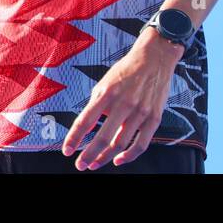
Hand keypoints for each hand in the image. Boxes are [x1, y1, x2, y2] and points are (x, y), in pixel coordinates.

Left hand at [61, 27, 184, 169]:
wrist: (156, 57)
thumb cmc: (128, 70)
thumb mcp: (106, 81)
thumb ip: (97, 103)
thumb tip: (87, 126)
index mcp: (108, 92)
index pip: (85, 120)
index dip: (74, 138)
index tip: (67, 150)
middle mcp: (124, 103)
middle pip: (103, 138)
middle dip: (88, 155)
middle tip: (80, 165)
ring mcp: (140, 112)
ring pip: (120, 144)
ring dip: (104, 158)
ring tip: (94, 164)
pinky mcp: (154, 118)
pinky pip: (141, 144)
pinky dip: (129, 156)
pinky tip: (118, 160)